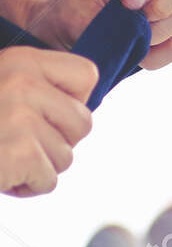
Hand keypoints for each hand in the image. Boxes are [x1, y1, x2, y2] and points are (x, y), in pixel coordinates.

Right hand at [0, 47, 95, 196]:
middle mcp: (21, 82)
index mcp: (19, 60)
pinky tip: (1, 172)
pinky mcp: (21, 152)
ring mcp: (20, 117)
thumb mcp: (4, 93)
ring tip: (4, 153)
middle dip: (56, 141)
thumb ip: (39, 93)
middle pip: (84, 122)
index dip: (72, 101)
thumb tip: (83, 112)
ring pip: (66, 156)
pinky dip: (26, 186)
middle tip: (16, 139)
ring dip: (38, 165)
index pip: (87, 75)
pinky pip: (49, 181)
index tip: (42, 112)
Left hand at [25, 0, 171, 69]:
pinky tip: (136, 51)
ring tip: (129, 36)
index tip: (127, 1)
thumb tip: (149, 22)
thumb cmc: (72, 7)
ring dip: (157, 30)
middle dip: (161, 3)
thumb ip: (122, 0)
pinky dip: (156, 55)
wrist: (68, 33)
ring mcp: (170, 1)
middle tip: (135, 17)